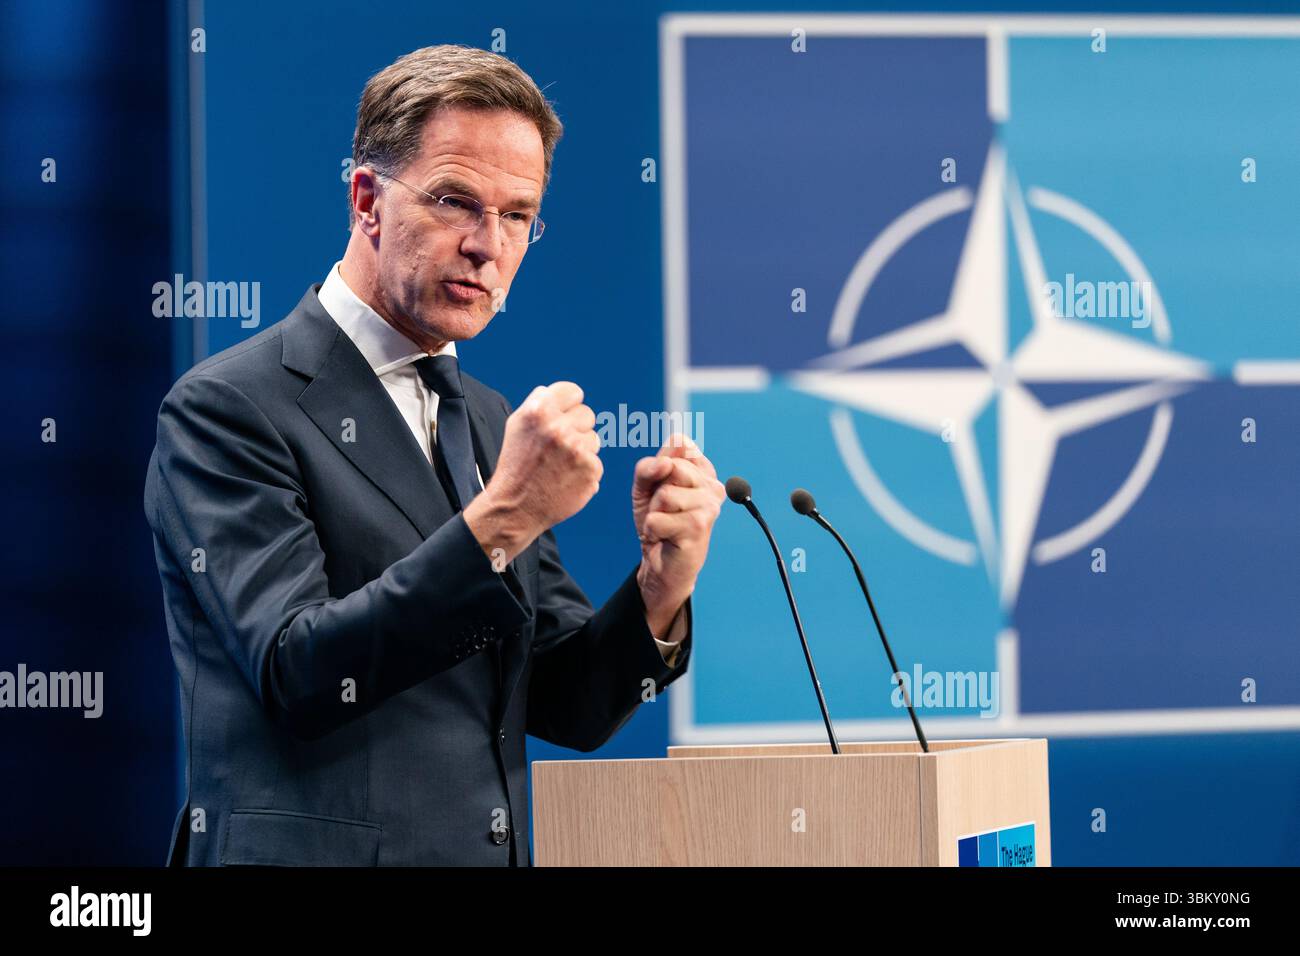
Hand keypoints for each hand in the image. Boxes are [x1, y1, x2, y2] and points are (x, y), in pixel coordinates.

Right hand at [464, 382, 600, 562]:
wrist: (515, 507)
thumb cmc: (516, 466)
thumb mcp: (517, 425)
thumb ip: (541, 403)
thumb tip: (564, 393)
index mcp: (539, 411)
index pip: (573, 392)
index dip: (569, 405)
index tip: (563, 417)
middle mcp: (558, 427)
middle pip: (588, 414)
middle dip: (576, 428)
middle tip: (558, 447)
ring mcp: (576, 449)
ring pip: (594, 439)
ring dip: (582, 450)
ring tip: (560, 464)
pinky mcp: (590, 470)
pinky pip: (596, 462)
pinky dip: (585, 471)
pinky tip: (566, 478)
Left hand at [632, 433, 724, 637]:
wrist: (661, 564)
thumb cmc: (658, 523)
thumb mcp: (645, 488)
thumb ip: (648, 466)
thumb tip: (665, 464)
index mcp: (704, 470)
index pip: (678, 444)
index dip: (659, 465)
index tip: (663, 486)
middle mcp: (713, 486)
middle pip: (671, 467)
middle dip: (656, 491)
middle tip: (664, 510)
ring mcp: (709, 506)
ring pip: (665, 494)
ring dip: (655, 513)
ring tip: (666, 524)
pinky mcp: (698, 527)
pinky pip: (657, 519)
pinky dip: (653, 530)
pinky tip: (666, 538)